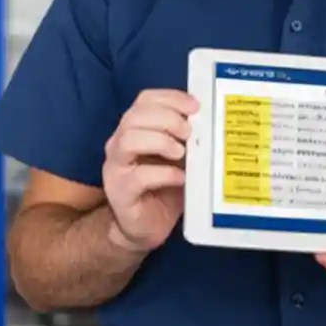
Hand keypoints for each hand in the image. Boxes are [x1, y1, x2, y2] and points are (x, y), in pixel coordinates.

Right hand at [101, 88, 198, 252]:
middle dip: (167, 118)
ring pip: (129, 140)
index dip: (170, 98)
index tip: (195, 106)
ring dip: (161, 141)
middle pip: (135, 116)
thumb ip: (187, 138)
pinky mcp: (119, 192)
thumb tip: (210, 121)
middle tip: (189, 132)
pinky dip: (164, 174)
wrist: (146, 226)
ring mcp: (115, 167)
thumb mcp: (180, 157)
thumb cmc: (165, 187)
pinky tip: (181, 178)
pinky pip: (138, 177)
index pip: (145, 100)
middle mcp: (119, 143)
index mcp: (134, 128)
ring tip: (182, 153)